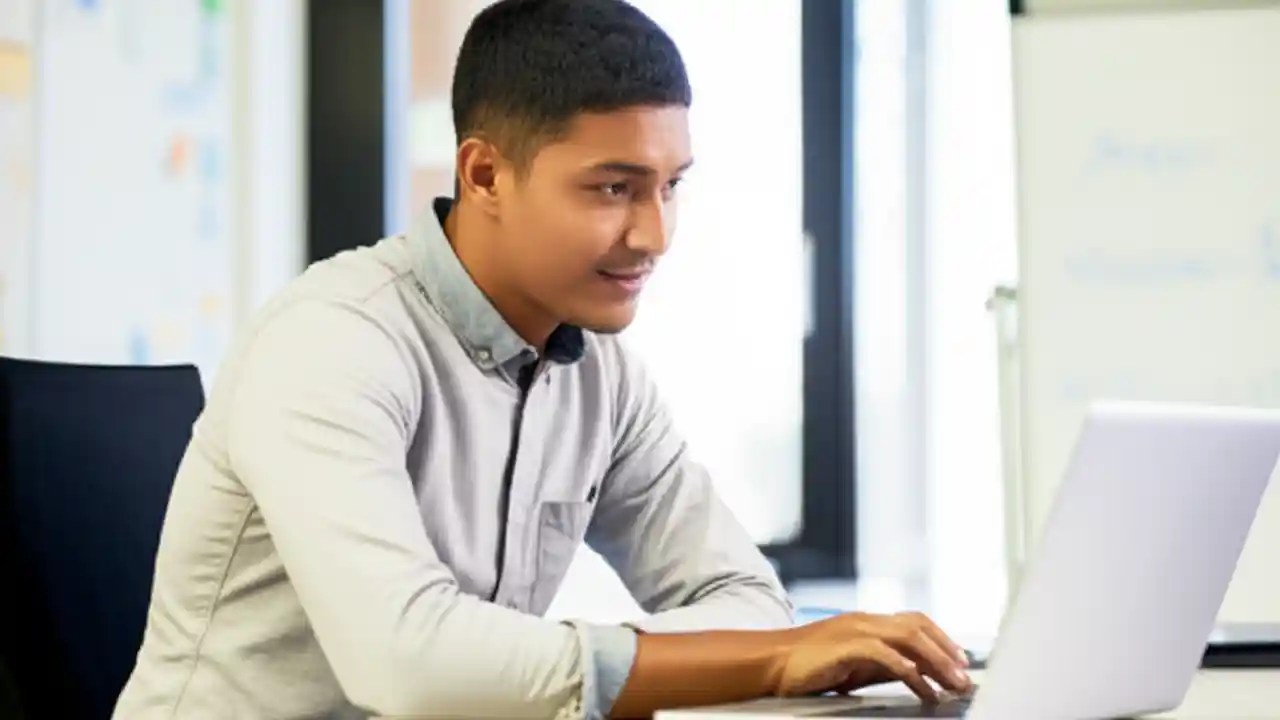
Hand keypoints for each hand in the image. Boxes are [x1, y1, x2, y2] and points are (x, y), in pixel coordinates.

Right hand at [771, 611, 972, 702]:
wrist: (771, 662)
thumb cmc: (809, 666)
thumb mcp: (854, 664)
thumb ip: (883, 665)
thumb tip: (916, 673)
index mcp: (868, 622)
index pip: (915, 621)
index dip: (942, 638)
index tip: (961, 660)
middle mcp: (865, 620)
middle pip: (917, 627)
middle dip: (946, 651)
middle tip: (964, 676)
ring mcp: (854, 630)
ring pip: (906, 637)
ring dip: (934, 661)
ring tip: (950, 684)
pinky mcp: (844, 646)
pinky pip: (881, 652)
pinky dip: (903, 665)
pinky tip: (918, 680)